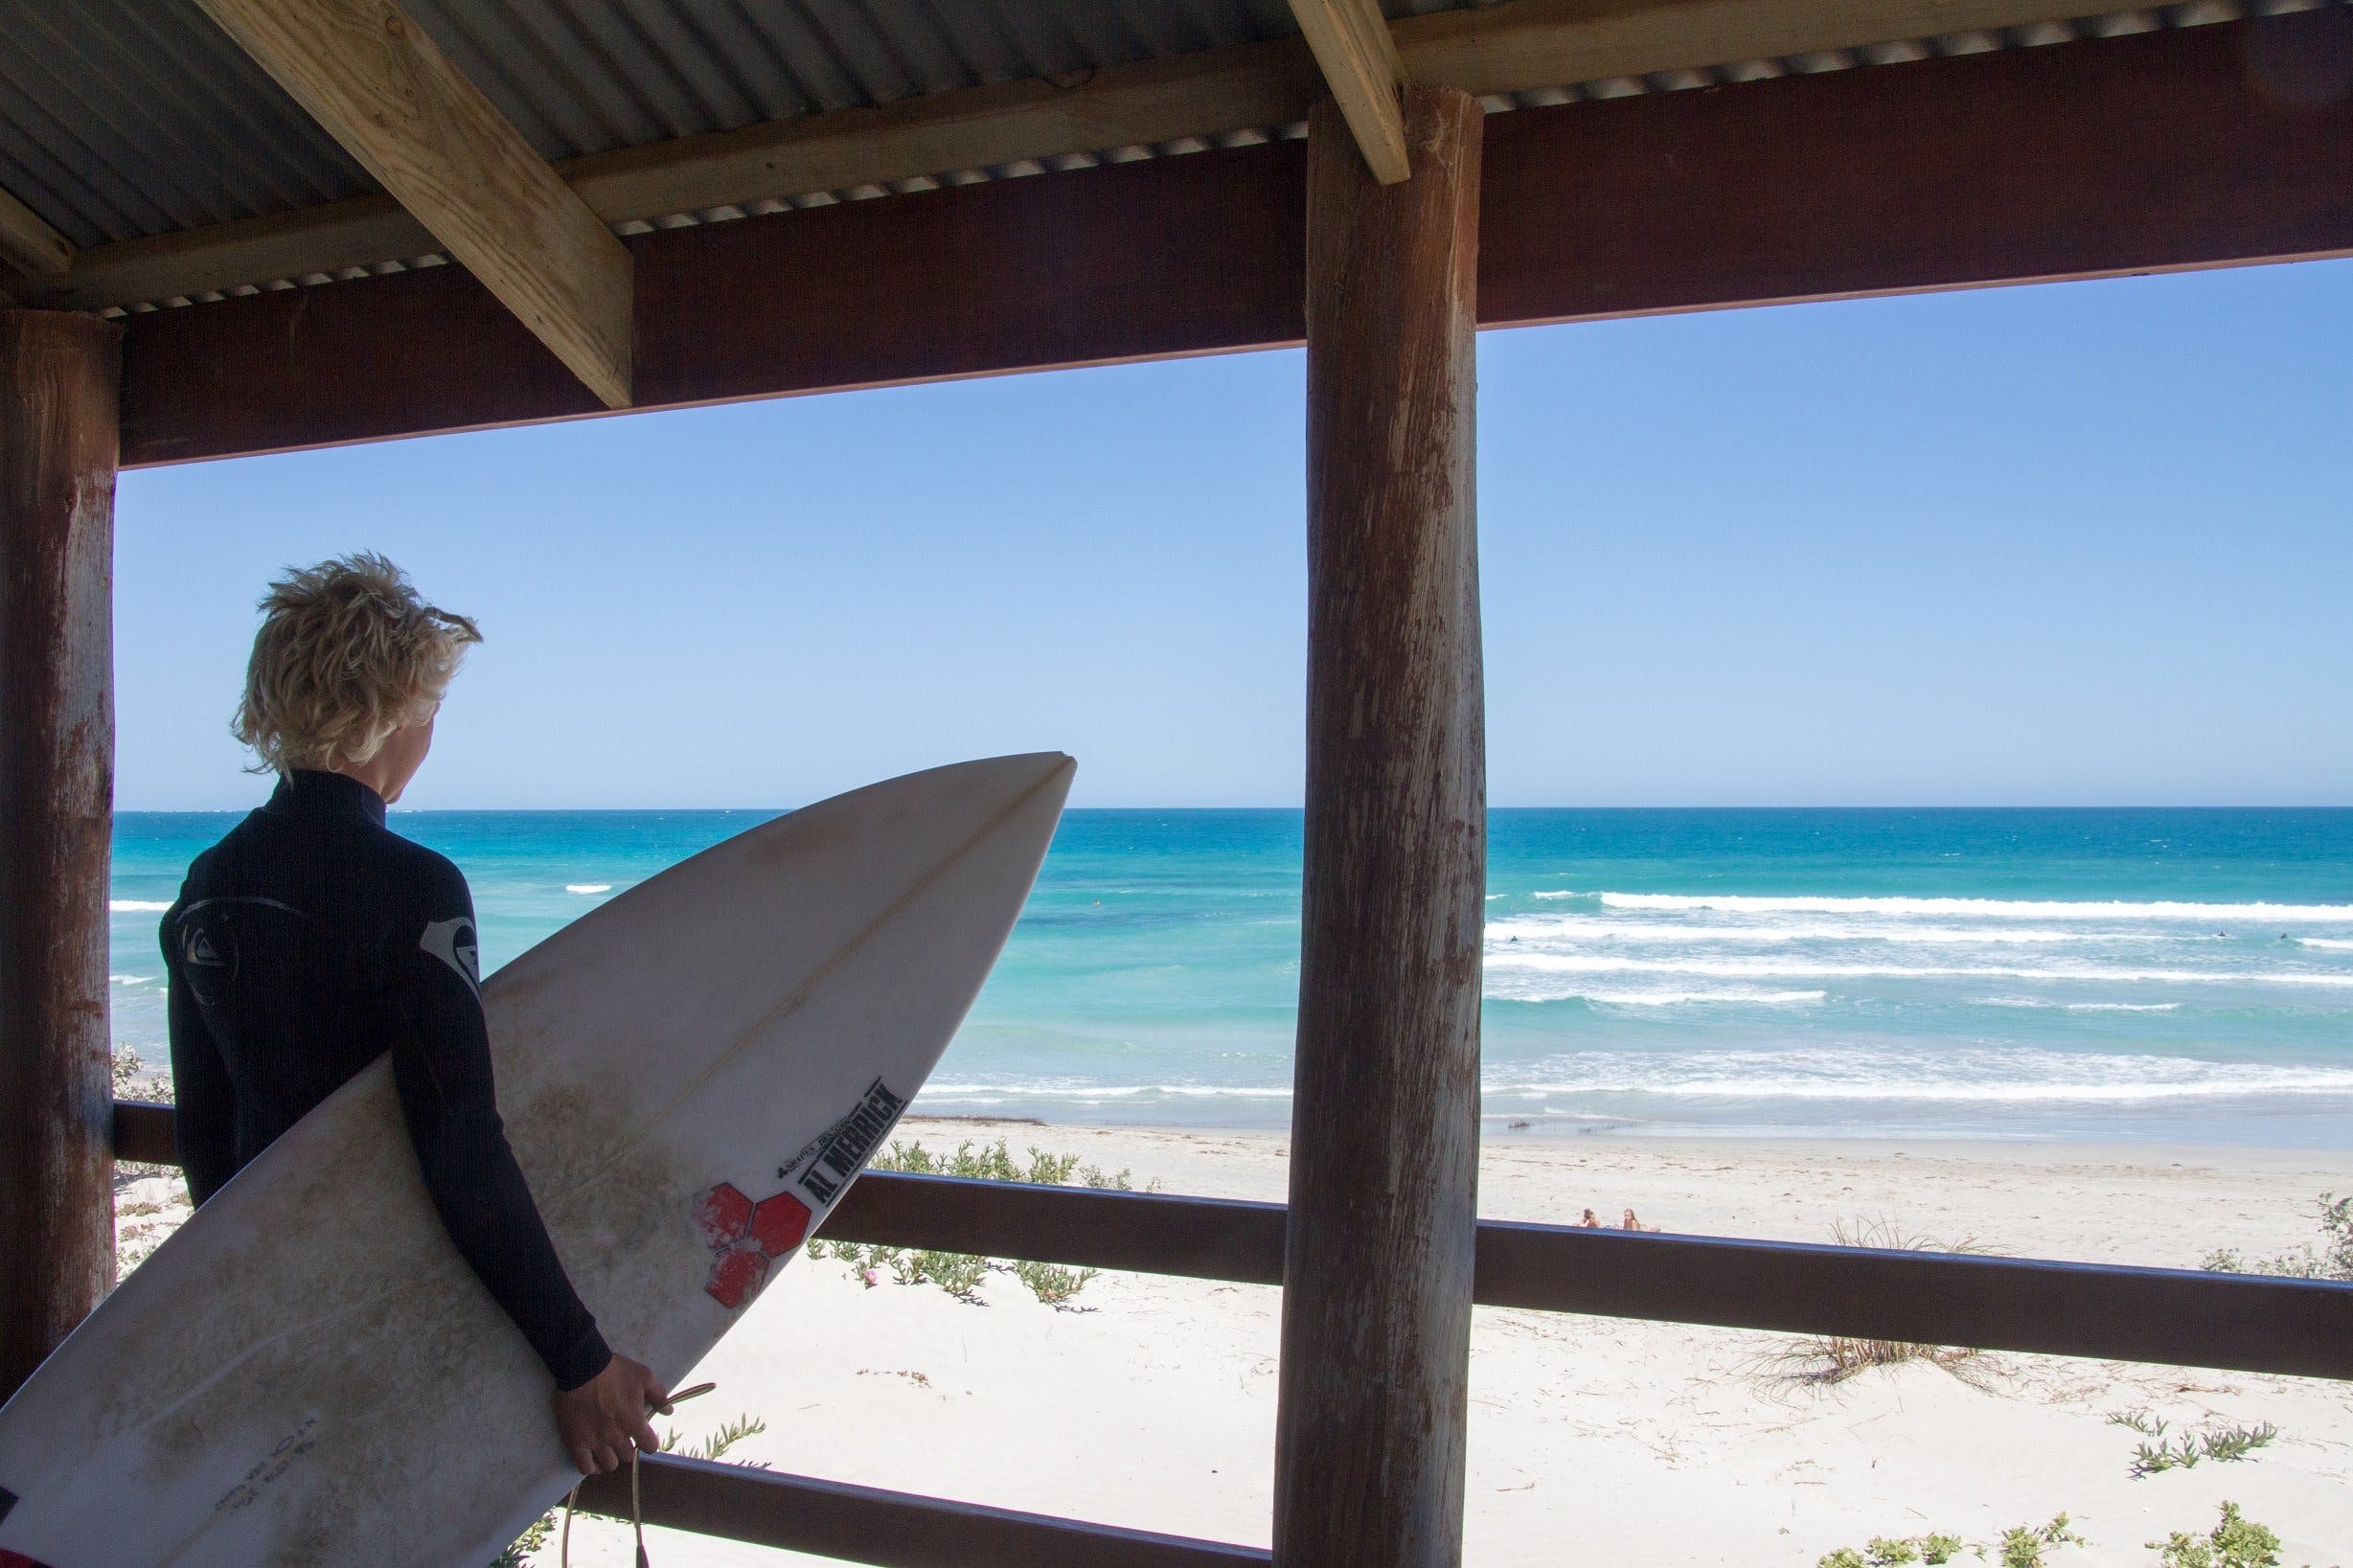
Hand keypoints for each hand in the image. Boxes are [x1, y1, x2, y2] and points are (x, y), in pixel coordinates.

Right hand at [553, 1352, 669, 1475]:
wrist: (581, 1367)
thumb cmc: (615, 1371)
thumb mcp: (644, 1376)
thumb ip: (659, 1395)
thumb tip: (669, 1412)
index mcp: (634, 1422)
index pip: (650, 1447)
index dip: (649, 1443)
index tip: (644, 1438)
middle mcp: (616, 1436)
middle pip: (628, 1456)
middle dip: (628, 1448)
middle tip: (622, 1439)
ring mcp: (595, 1441)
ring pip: (609, 1464)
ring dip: (611, 1458)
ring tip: (608, 1449)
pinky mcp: (575, 1442)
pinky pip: (584, 1467)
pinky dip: (591, 1468)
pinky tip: (593, 1461)